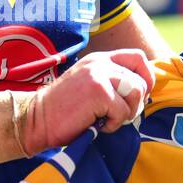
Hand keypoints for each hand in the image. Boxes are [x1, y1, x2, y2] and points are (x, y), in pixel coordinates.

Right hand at [18, 49, 154, 154]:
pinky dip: (113, 125)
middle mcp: (100, 63)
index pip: (138, 57)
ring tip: (106, 119)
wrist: (36, 120)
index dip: (146, 78)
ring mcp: (99, 75)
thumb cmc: (63, 112)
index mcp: (98, 60)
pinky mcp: (98, 92)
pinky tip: (96, 125)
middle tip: (119, 116)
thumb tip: (143, 93)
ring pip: (136, 93)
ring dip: (125, 114)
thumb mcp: (89, 87)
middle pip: (140, 79)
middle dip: (136, 103)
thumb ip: (111, 82)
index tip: (138, 98)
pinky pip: (123, 111)